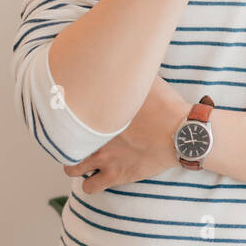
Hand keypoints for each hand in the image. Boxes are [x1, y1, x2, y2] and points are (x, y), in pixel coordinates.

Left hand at [63, 76, 192, 193]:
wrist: (181, 133)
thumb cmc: (166, 105)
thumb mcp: (148, 80)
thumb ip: (132, 72)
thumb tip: (128, 58)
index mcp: (100, 114)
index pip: (69, 113)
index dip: (70, 114)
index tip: (76, 114)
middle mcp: (96, 137)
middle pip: (64, 142)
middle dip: (69, 139)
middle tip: (80, 137)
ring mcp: (104, 159)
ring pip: (72, 168)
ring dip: (76, 164)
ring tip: (85, 159)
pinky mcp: (116, 176)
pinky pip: (90, 188)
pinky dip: (91, 184)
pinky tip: (98, 176)